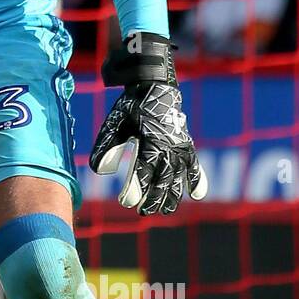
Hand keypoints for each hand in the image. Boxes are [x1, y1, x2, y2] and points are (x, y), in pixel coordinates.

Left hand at [89, 33, 207, 215]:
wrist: (154, 86)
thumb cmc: (130, 108)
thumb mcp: (113, 124)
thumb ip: (105, 147)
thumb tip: (101, 172)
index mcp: (151, 140)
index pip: (143, 171)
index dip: (136, 188)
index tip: (126, 202)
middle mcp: (170, 146)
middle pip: (163, 179)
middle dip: (154, 198)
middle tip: (142, 212)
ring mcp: (181, 147)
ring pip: (178, 178)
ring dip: (171, 195)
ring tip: (163, 211)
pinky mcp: (187, 146)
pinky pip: (194, 166)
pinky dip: (197, 180)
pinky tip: (197, 195)